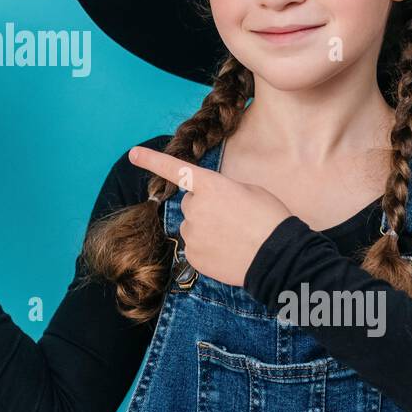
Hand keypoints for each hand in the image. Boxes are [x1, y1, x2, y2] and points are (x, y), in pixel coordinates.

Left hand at [129, 145, 293, 286]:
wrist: (278, 257)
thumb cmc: (270, 219)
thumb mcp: (249, 191)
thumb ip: (222, 190)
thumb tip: (211, 200)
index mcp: (211, 186)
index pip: (176, 170)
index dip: (152, 160)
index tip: (133, 154)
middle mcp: (195, 208)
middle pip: (191, 204)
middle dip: (206, 208)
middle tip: (232, 218)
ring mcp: (192, 234)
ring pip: (192, 226)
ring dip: (206, 229)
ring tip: (233, 237)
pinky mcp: (193, 256)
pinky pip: (194, 247)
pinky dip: (208, 249)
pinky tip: (228, 251)